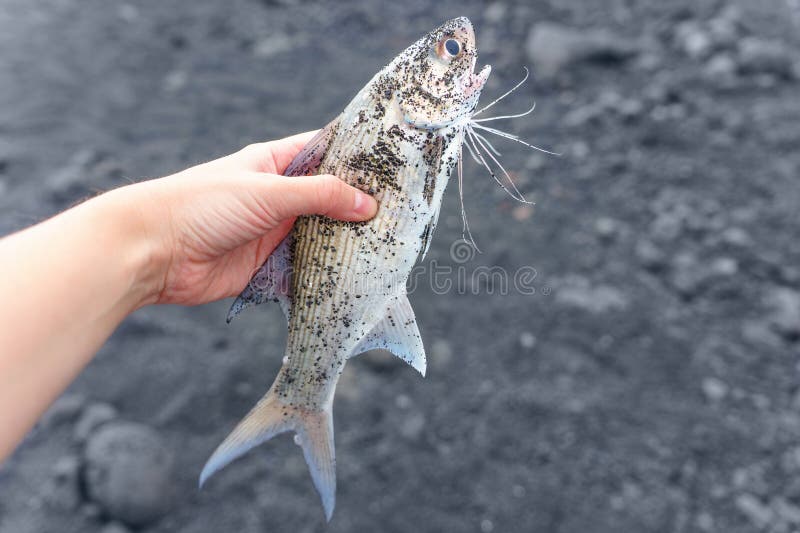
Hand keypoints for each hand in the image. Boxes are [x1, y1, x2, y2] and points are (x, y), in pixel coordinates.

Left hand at [131, 131, 376, 305]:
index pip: (326, 151)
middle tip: (401, 215)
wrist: (154, 252)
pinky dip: (325, 273)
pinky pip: (305, 268)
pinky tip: (354, 278)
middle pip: (329, 198)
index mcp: (276, 163)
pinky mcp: (268, 265)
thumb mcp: (267, 191)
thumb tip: (367, 204)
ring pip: (321, 235)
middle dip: (359, 207)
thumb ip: (318, 195)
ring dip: (345, 243)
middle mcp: (279, 196)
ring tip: (387, 248)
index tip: (396, 167)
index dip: (359, 157)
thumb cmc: (203, 206)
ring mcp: (274, 231)